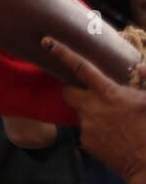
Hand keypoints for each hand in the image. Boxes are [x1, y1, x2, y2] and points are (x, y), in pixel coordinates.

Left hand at [44, 35, 145, 183]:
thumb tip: (139, 66)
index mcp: (108, 93)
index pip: (81, 68)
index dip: (63, 53)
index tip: (47, 43)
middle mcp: (92, 107)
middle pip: (68, 91)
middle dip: (72, 89)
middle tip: (87, 93)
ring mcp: (87, 125)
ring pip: (80, 112)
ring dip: (91, 112)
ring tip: (113, 121)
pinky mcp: (85, 141)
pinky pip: (86, 130)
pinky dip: (96, 129)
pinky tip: (112, 135)